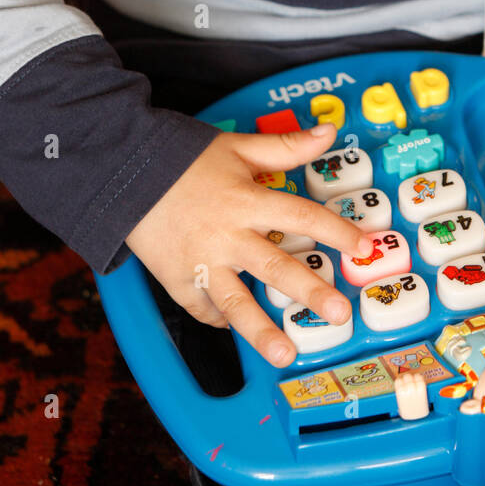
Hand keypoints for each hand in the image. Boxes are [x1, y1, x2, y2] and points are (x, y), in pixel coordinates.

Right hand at [124, 123, 371, 366]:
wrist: (120, 172)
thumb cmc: (180, 158)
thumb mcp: (236, 146)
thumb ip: (284, 146)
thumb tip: (327, 132)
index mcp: (246, 199)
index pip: (301, 216)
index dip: (336, 231)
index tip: (364, 246)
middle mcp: (227, 234)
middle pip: (276, 266)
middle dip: (311, 292)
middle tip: (341, 313)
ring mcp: (201, 261)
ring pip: (236, 301)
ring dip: (262, 330)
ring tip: (286, 354)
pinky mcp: (176, 279)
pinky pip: (203, 307)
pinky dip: (220, 320)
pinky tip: (237, 328)